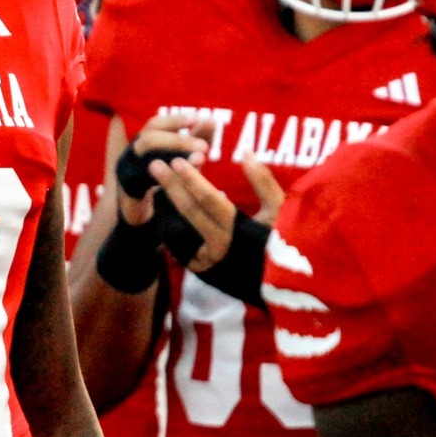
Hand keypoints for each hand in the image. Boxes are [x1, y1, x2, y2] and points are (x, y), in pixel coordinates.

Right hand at [119, 114, 210, 227]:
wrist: (139, 214)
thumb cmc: (162, 183)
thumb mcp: (180, 159)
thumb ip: (193, 141)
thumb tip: (211, 120)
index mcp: (143, 142)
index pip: (156, 124)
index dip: (175, 120)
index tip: (197, 118)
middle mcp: (131, 152)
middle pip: (148, 138)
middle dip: (177, 140)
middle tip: (205, 147)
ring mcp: (126, 169)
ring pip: (145, 158)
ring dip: (173, 157)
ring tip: (201, 160)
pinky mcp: (127, 188)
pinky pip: (144, 179)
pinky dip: (167, 176)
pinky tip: (187, 178)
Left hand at [148, 154, 280, 271]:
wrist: (277, 282)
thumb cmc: (279, 241)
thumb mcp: (280, 211)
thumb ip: (263, 182)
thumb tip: (245, 154)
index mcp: (237, 229)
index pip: (208, 200)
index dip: (191, 180)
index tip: (177, 161)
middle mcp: (217, 245)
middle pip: (189, 211)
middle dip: (171, 187)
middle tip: (155, 166)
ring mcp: (205, 259)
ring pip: (180, 227)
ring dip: (167, 205)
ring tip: (155, 184)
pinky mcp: (198, 268)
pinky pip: (179, 243)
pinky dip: (171, 224)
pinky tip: (164, 207)